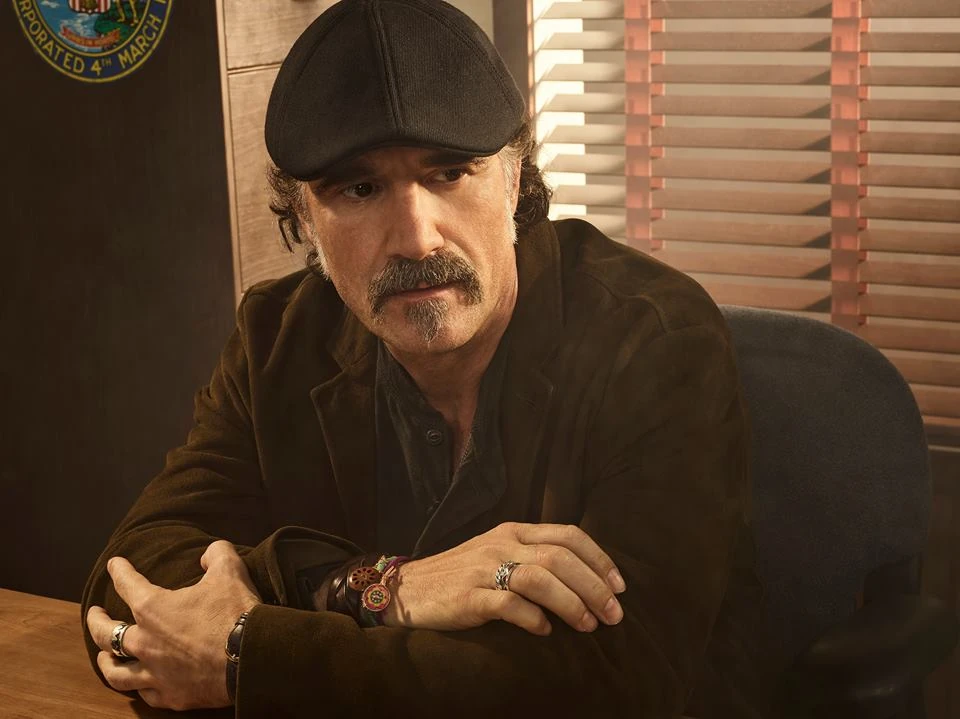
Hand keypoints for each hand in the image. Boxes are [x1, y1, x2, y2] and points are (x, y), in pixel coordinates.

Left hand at [86, 540, 260, 709]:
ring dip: (106, 662)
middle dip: (96, 622)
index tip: (114, 565)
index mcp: (153, 609)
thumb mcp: (229, 570)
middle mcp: (145, 643)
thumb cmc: (236, 612)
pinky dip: (139, 686)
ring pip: (116, 672)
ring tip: (103, 657)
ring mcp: (155, 673)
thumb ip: (216, 554)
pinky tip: (139, 683)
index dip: (119, 571)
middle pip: (106, 634)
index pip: (127, 584)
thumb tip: (209, 554)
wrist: (251, 657)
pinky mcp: (171, 695)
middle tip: (95, 614)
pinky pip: (144, 694)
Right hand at [382, 522, 624, 635]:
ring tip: (588, 626)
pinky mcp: (469, 596)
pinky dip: (533, 619)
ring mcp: (484, 568)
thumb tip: (584, 580)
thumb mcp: (497, 554)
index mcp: (513, 531)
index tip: (619, 586)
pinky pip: (509, 605)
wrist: (407, 588)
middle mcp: (502, 544)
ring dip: (571, 603)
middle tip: (614, 614)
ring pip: (540, 578)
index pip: (568, 535)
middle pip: (560, 557)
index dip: (599, 559)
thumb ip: (533, 558)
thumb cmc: (460, 576)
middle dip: (594, 586)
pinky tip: (545, 632)